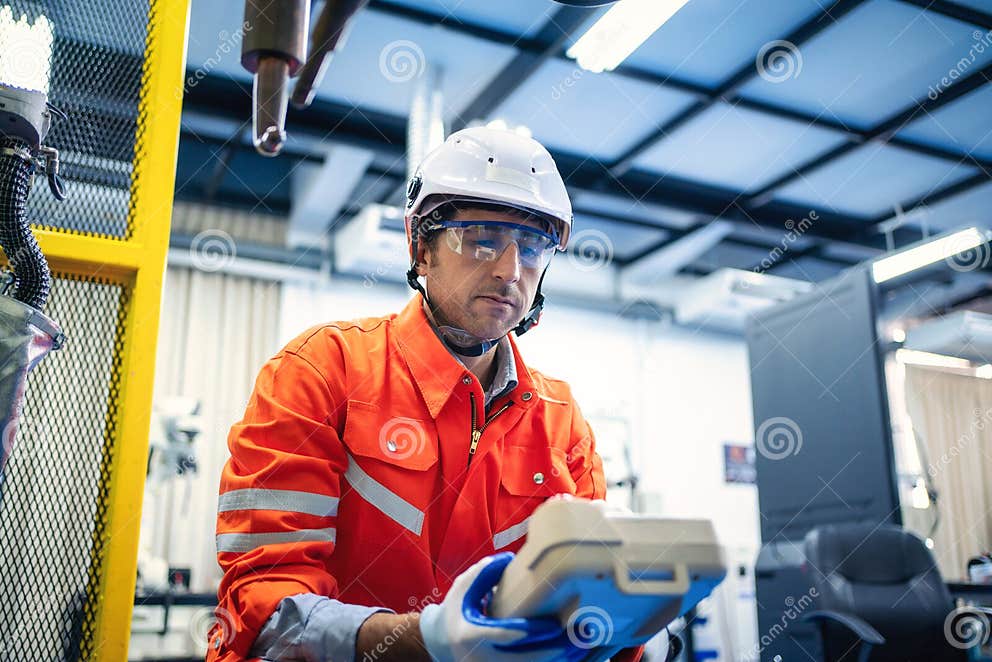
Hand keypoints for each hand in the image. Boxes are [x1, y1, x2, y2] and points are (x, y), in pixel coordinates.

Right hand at [419, 553, 579, 661]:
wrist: (440, 643)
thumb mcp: (463, 587)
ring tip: (582, 646)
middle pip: (522, 659)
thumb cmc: (455, 611)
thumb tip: (510, 559)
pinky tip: (570, 654)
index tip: (551, 625)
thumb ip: (485, 573)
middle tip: (579, 637)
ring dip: (556, 660)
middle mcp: (481, 659)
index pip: (499, 633)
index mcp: (469, 634)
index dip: (525, 631)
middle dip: (552, 649)